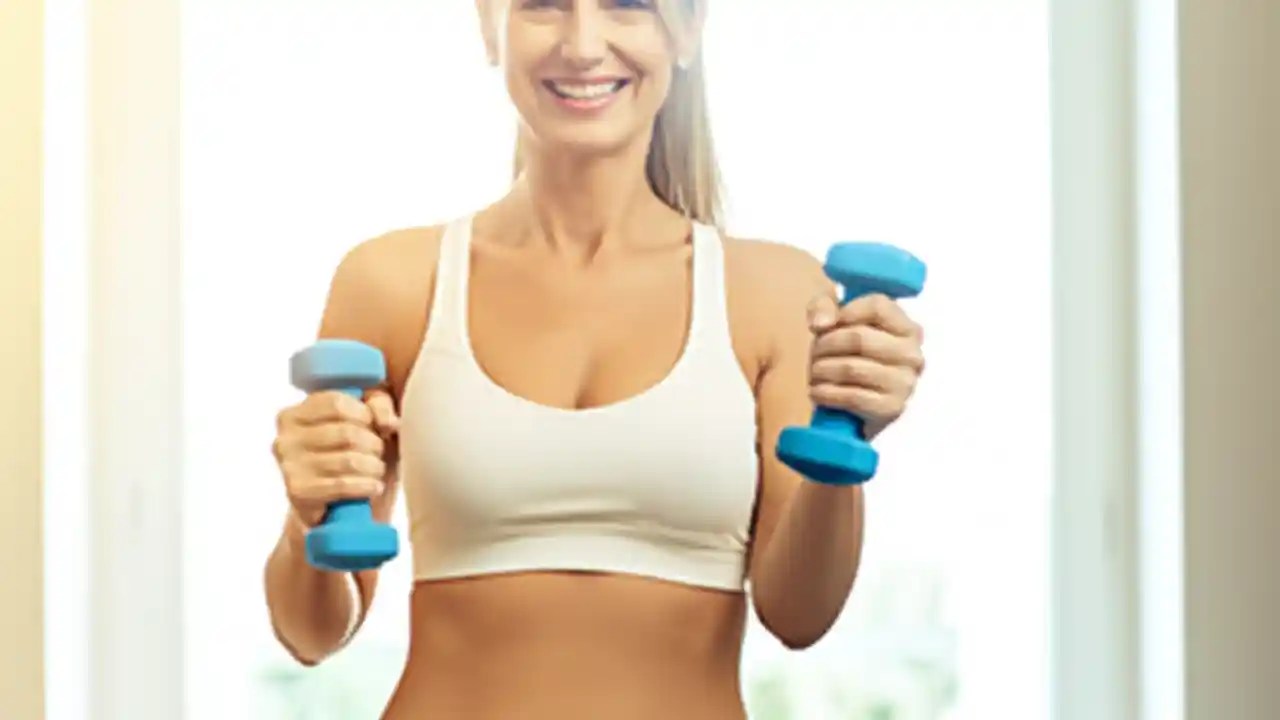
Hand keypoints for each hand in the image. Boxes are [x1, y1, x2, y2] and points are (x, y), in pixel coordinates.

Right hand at [271, 388, 399, 526]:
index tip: (374, 426)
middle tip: (379, 453)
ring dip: (374, 467)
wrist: (332, 508)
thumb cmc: (350, 455)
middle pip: (347, 433)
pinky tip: (374, 486)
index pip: (337, 403)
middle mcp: (285, 439)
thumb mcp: (365, 420)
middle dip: (374, 444)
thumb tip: (388, 422)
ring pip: (349, 460)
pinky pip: (343, 485)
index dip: (365, 414)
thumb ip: (378, 404)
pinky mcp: (298, 493)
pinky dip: (367, 486)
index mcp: (294, 415)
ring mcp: (289, 467)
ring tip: (377, 470)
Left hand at [806, 292, 925, 439]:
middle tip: (814, 354)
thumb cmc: (847, 356)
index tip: (827, 325)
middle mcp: (912, 355)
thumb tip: (821, 323)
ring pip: (851, 368)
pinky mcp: (892, 408)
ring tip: (815, 372)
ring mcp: (905, 383)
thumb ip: (824, 305)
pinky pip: (851, 396)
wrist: (854, 407)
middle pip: (858, 337)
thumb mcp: (835, 321)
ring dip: (821, 370)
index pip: (878, 306)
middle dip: (825, 345)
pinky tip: (817, 391)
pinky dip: (825, 393)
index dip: (845, 312)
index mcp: (908, 328)